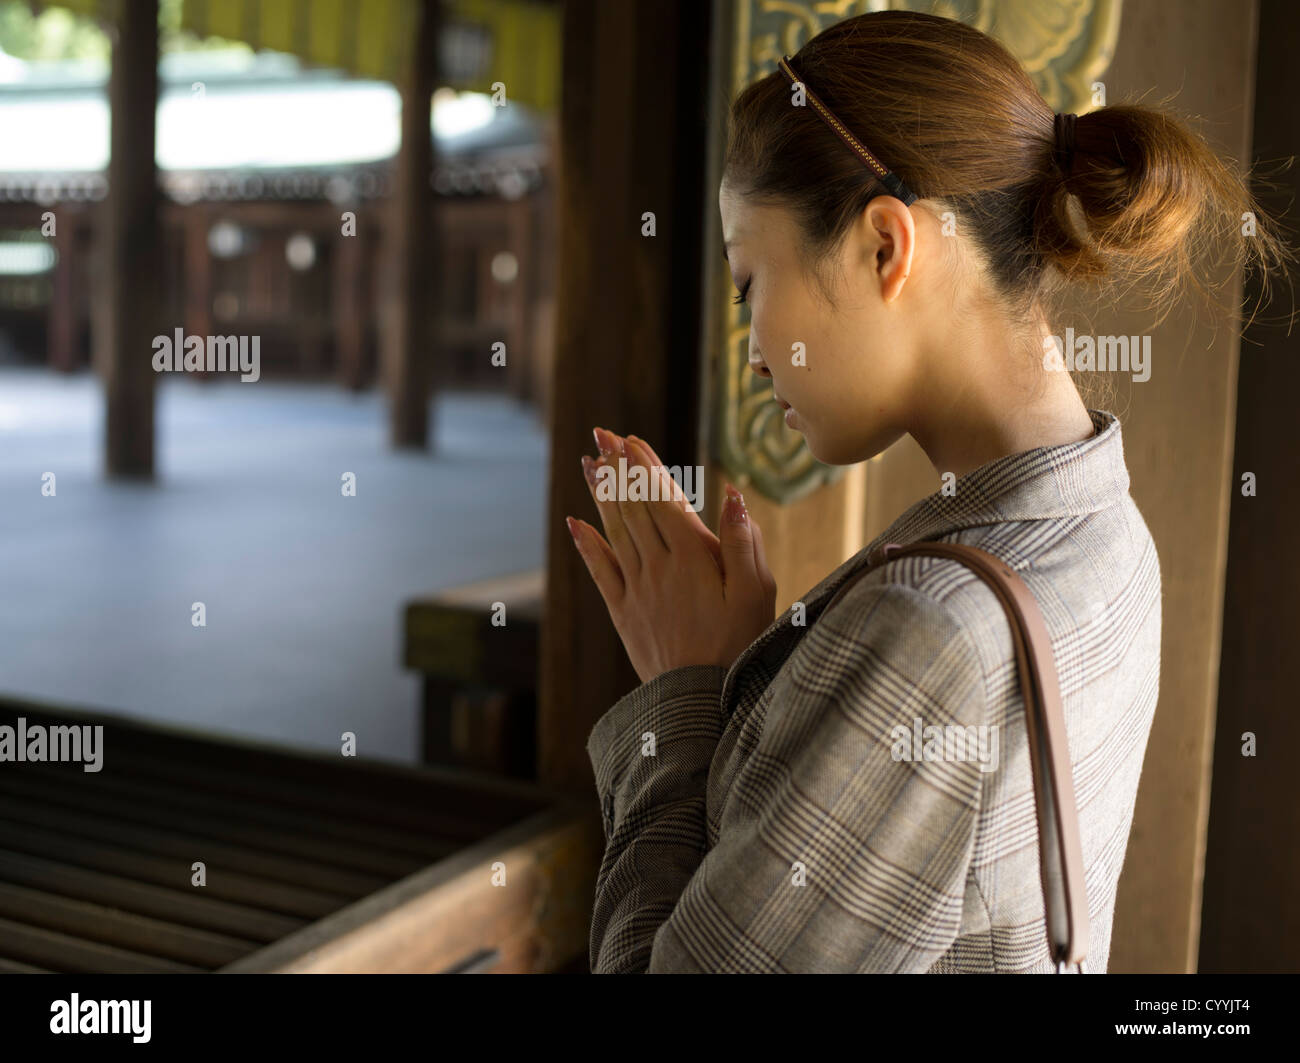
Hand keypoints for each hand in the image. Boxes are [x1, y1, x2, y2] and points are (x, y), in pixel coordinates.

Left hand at [566, 427, 777, 682]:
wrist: (700, 699)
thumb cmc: (739, 644)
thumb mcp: (756, 593)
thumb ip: (742, 542)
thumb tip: (733, 494)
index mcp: (692, 557)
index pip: (663, 499)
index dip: (644, 467)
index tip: (629, 439)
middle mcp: (658, 566)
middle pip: (634, 507)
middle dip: (617, 468)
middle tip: (599, 435)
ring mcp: (638, 589)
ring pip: (615, 531)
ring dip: (601, 495)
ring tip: (588, 463)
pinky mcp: (625, 613)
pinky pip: (602, 572)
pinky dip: (587, 545)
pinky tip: (576, 522)